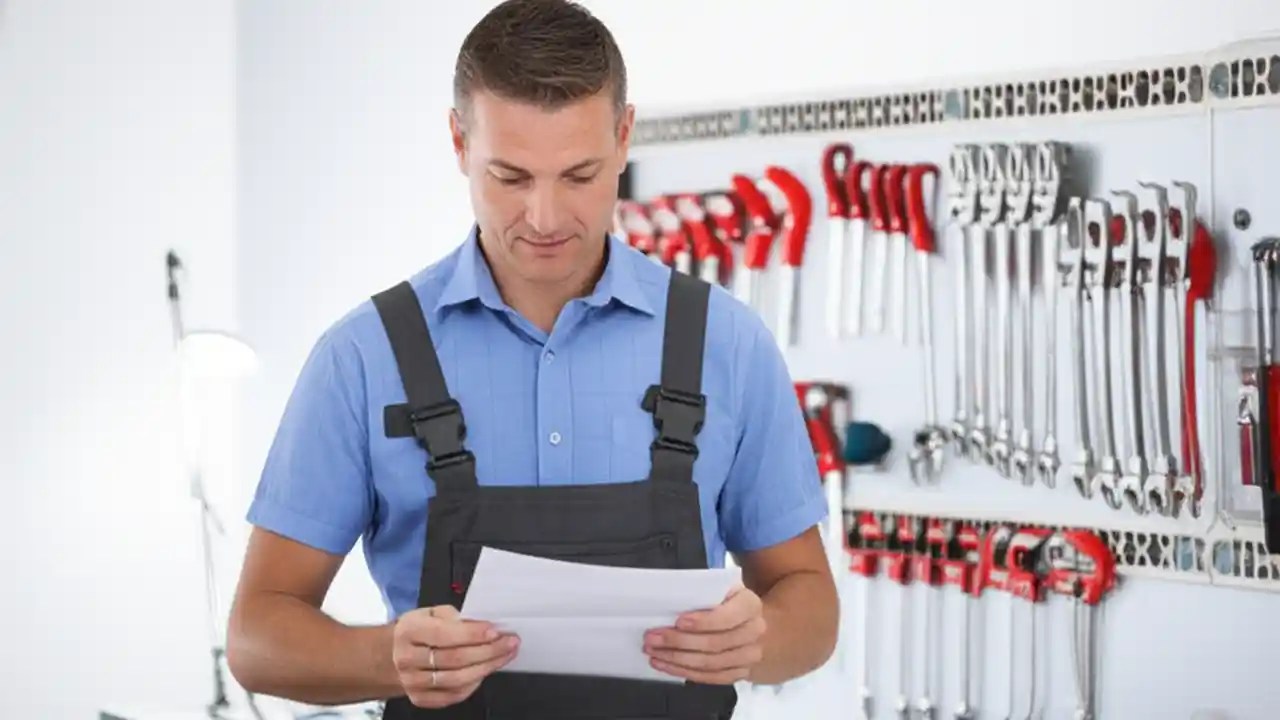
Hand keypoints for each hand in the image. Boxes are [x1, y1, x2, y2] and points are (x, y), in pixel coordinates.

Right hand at [392, 604, 518, 707]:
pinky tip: (486, 670)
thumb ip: (455, 617)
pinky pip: (454, 695)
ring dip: (487, 667)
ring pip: (457, 679)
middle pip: (455, 659)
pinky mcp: (420, 698)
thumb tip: (483, 625)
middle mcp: (407, 658)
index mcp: (409, 631)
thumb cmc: (417, 631)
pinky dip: (474, 683)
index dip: (473, 634)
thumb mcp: (431, 613)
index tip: (496, 631)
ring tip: (504, 656)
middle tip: (509, 643)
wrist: (393, 656)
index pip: (444, 634)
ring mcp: (413, 681)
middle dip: (488, 651)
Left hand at [643, 584, 765, 684]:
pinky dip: (684, 672)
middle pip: (714, 644)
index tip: (678, 622)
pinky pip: (709, 677)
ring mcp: (749, 656)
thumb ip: (703, 592)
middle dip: (679, 642)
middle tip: (652, 638)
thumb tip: (671, 600)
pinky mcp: (739, 673)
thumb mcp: (722, 588)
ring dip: (676, 659)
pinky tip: (665, 665)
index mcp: (750, 605)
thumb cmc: (728, 602)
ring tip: (653, 652)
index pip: (727, 617)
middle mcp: (754, 632)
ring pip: (710, 664)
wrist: (750, 623)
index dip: (702, 622)